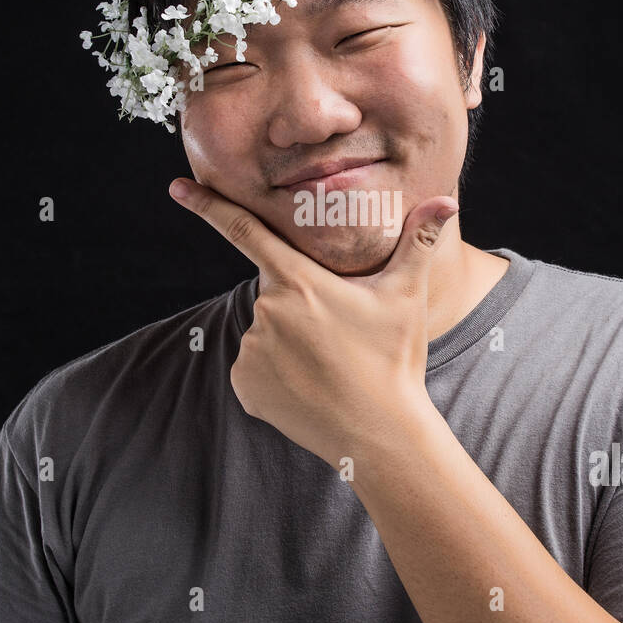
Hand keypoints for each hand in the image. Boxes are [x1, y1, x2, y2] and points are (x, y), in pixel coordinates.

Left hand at [168, 177, 457, 467]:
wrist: (379, 435)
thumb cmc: (394, 360)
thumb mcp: (406, 297)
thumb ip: (417, 242)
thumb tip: (447, 199)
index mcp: (299, 281)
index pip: (245, 231)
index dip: (209, 206)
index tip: (175, 187)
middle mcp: (266, 311)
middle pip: (276, 292)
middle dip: (303, 305)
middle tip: (341, 334)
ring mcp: (251, 351)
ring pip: (267, 332)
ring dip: (291, 341)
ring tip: (330, 365)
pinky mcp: (245, 386)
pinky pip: (256, 368)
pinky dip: (278, 373)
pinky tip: (310, 387)